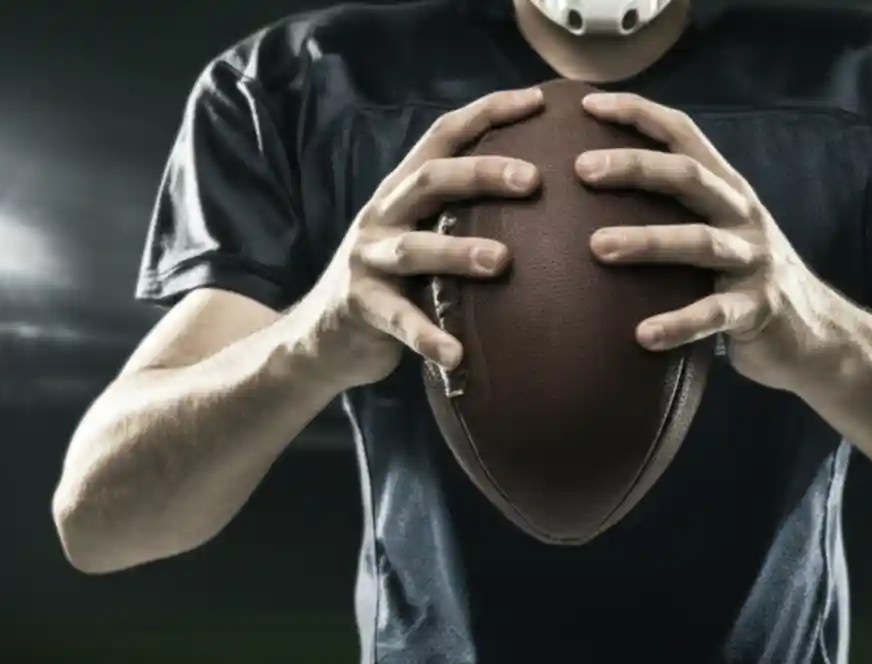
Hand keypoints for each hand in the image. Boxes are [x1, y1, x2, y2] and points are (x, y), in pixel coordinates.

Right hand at [290, 87, 544, 389]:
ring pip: (414, 248)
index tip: (538, 100)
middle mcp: (382, 214)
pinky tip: (458, 355)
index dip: (487, 112)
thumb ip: (464, 213)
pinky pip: (399, 321)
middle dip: (481, 173)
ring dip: (458, 251)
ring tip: (502, 261)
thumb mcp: (424, 234)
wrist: (323, 336)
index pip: (443, 134)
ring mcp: (368, 260)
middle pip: (430, 179)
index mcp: (403, 189)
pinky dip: (429, 337)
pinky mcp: (362, 307)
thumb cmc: (398, 281)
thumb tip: (548, 195)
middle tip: (534, 179)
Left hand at [577, 92, 827, 391]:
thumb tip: (591, 193)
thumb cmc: (743, 277)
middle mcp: (741, 214)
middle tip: (581, 169)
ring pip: (699, 241)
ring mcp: (755, 260)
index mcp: (726, 189)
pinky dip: (679, 323)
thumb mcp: (715, 230)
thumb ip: (673, 209)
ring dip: (647, 241)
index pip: (683, 134)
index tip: (588, 103)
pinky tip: (643, 335)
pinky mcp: (759, 308)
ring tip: (597, 247)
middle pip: (688, 176)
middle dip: (635, 167)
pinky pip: (715, 313)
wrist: (816, 332)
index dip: (639, 114)